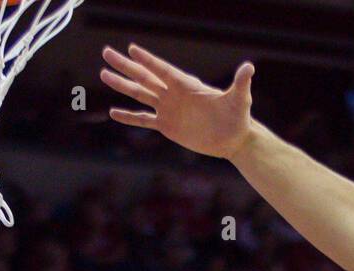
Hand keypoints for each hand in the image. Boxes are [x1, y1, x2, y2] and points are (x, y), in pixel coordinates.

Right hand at [101, 43, 254, 158]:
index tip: (131, 49)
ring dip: (122, 85)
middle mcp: (174, 94)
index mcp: (187, 85)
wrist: (233, 138)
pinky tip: (114, 112)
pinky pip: (144, 120)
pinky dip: (130, 117)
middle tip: (106, 53)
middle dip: (126, 66)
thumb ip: (240, 83)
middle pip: (145, 77)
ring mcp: (168, 109)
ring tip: (104, 75)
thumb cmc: (238, 117)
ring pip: (140, 95)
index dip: (147, 60)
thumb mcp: (240, 99)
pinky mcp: (167, 126)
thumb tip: (249, 68)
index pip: (162, 70)